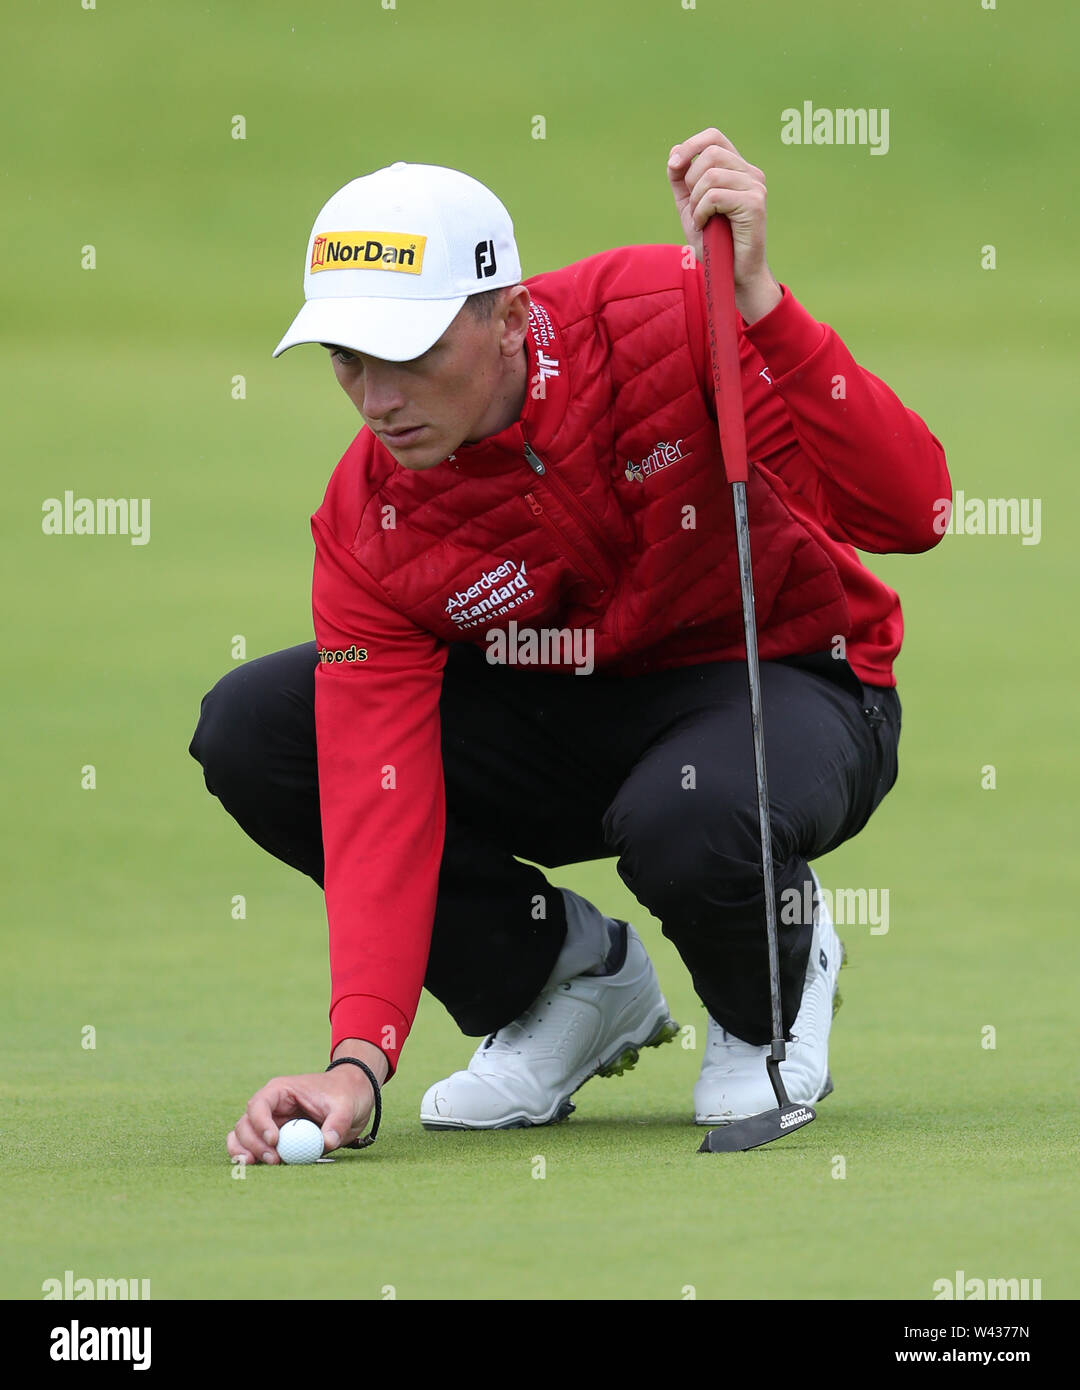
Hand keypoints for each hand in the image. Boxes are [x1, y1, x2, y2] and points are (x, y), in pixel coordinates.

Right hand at [227, 1065, 376, 1165]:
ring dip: (246, 1152)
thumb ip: (337, 1123)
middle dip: (254, 1144)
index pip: (259, 1105)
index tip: (275, 1141)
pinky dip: (250, 1156)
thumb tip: (327, 1142)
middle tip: (274, 1160)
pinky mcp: (276, 1138)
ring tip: (258, 1165)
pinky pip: (253, 1146)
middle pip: (246, 1123)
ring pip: (243, 1136)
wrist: (352, 1096)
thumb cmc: (346, 1094)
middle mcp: (271, 1106)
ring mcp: (270, 1122)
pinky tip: (254, 1167)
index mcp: (282, 1091)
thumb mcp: (346, 1105)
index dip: (261, 1123)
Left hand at [667, 127, 781, 323]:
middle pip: (710, 153)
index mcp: (737, 169)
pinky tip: (704, 227)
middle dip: (690, 181)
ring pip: (710, 175)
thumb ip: (682, 182)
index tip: (673, 166)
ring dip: (695, 201)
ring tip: (700, 221)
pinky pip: (715, 196)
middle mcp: (750, 173)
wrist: (731, 274)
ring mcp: (755, 186)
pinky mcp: (755, 203)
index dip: (690, 146)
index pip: (714, 137)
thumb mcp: (691, 208)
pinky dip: (701, 213)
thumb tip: (674, 153)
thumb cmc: (713, 244)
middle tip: (693, 208)